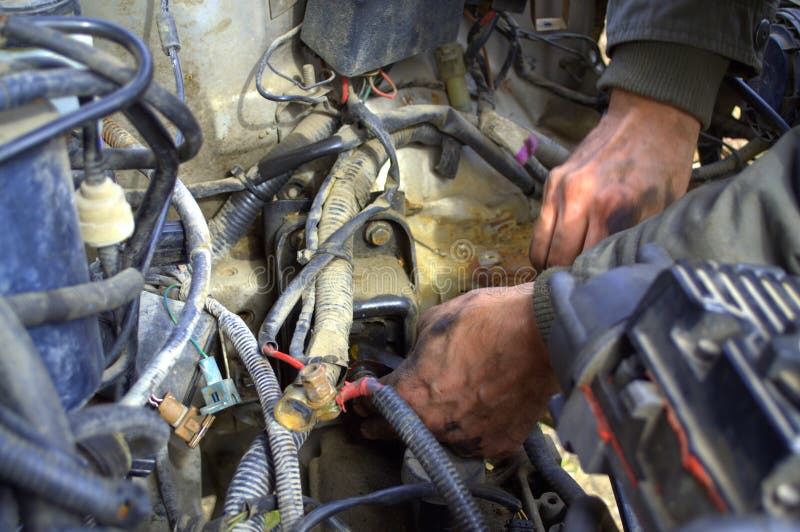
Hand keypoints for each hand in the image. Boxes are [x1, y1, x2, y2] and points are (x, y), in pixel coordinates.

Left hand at [363, 283, 558, 457]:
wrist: (543, 334)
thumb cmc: (489, 321)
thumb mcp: (434, 322)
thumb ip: (416, 349)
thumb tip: (415, 359)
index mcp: (411, 394)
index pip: (373, 406)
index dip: (364, 402)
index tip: (362, 404)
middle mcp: (435, 425)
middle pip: (399, 431)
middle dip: (389, 422)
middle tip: (379, 421)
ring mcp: (468, 440)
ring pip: (440, 439)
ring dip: (436, 425)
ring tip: (448, 404)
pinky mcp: (498, 445)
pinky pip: (476, 441)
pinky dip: (474, 428)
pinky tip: (480, 409)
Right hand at [530, 89, 699, 269]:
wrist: (648, 116)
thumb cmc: (663, 165)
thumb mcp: (661, 209)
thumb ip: (634, 242)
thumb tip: (617, 277)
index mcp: (611, 210)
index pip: (584, 265)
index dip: (587, 283)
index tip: (594, 293)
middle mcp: (579, 199)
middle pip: (556, 260)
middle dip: (565, 277)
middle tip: (578, 286)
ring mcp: (560, 189)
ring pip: (540, 247)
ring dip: (549, 263)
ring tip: (564, 271)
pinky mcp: (552, 180)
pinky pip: (540, 225)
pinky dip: (547, 242)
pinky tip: (563, 247)